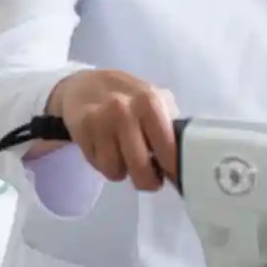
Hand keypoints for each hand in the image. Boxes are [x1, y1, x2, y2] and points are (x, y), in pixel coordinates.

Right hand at [46, 69, 179, 189]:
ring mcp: (100, 121)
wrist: (86, 84)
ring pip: (116, 171)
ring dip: (122, 171)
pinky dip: (104, 165)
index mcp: (150, 102)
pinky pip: (98, 166)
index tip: (173, 177)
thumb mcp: (155, 100)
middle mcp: (124, 110)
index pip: (168, 148)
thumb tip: (185, 158)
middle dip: (148, 181)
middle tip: (150, 181)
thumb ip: (170, 125)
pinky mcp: (81, 131)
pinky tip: (106, 150)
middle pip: (140, 167)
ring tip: (124, 157)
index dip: (172, 169)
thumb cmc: (129, 97)